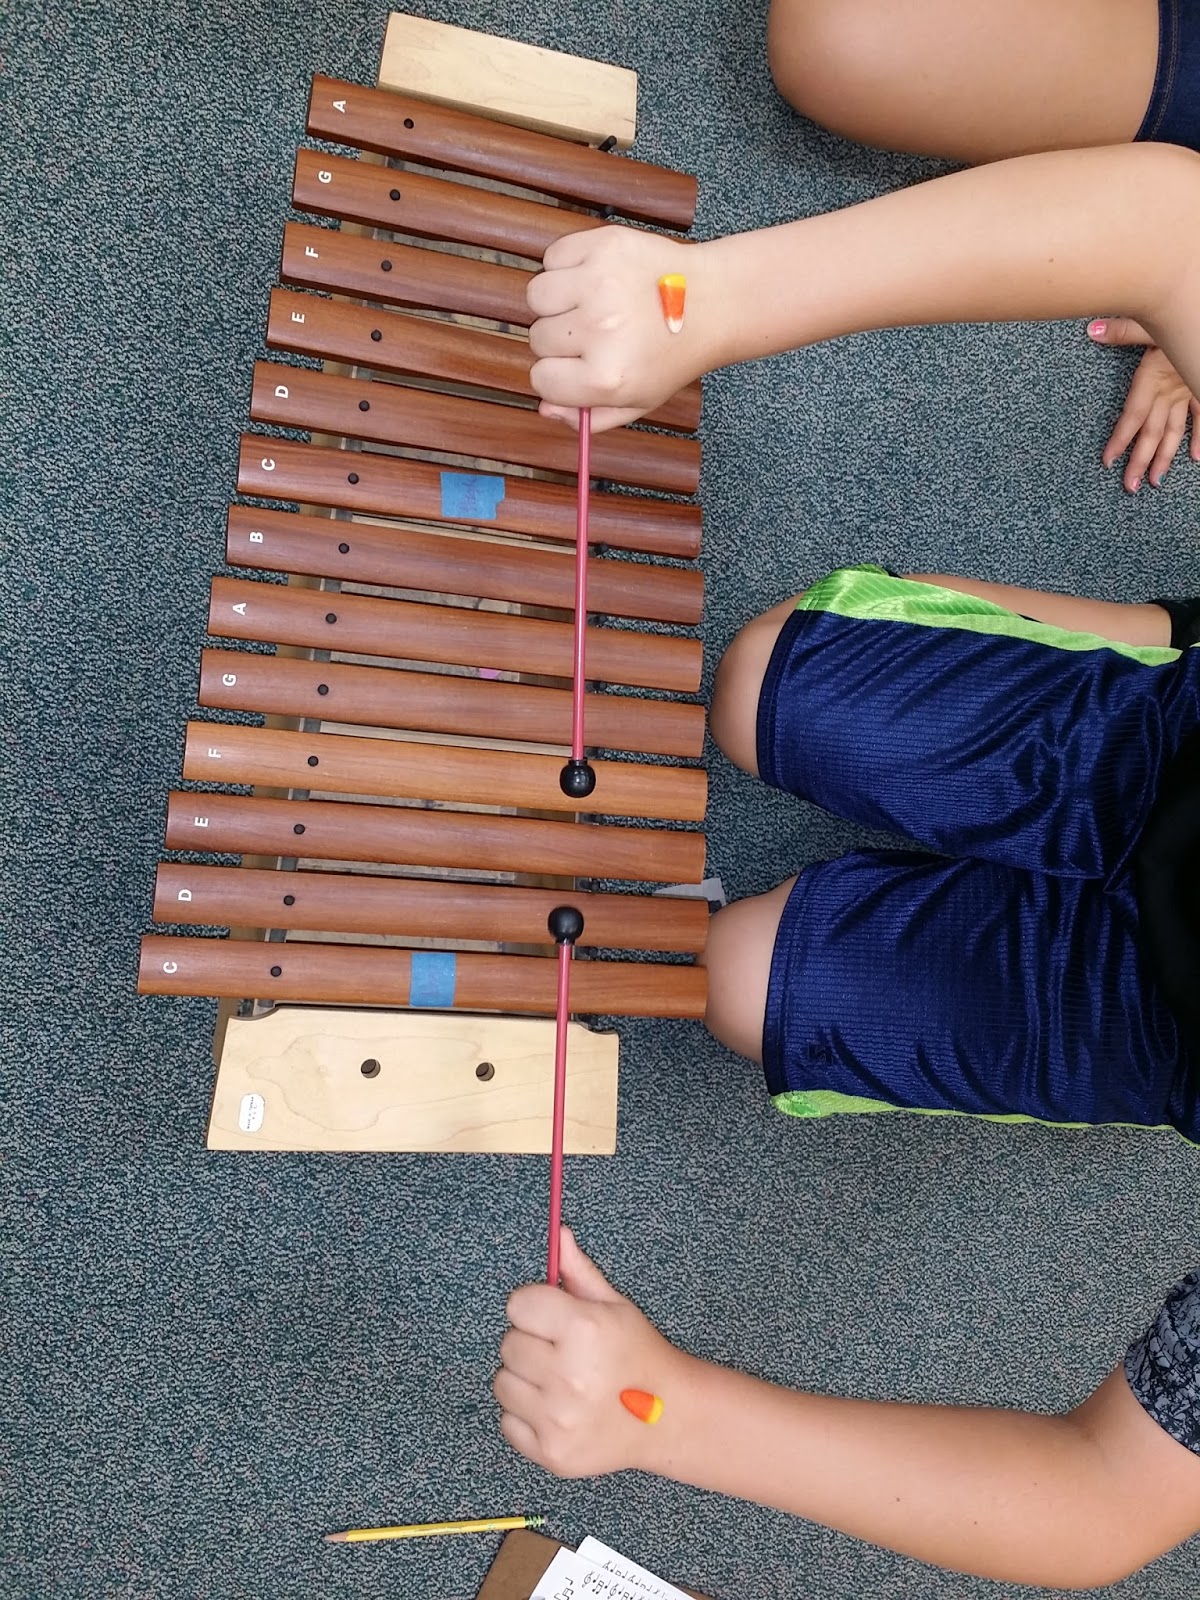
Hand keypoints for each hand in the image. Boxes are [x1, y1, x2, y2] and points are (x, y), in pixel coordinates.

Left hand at [494, 1228, 684, 1476]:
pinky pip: (508, 1421)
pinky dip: (526, 1416)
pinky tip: (557, 1410)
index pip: (518, 1304)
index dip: (535, 1308)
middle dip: (531, 1343)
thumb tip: (558, 1234)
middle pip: (509, 1344)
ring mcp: (558, 1418)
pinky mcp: (551, 1453)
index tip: (554, 1318)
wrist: (667, 1417)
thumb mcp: (614, 1306)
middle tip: (563, 1353)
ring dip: (525, 1380)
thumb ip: (578, 1272)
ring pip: (503, 1383)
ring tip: (560, 1382)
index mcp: (583, 1329)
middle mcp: (568, 1375)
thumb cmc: (639, 1354)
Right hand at [527, 227, 715, 432]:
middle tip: (596, 334)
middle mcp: (600, 330)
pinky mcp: (603, 245)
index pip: (541, 379)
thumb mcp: (638, 401)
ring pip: (537, 296)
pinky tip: (594, 277)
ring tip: (590, 304)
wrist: (713, 302)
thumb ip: (589, 417)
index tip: (578, 366)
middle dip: (560, 339)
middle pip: (537, 337)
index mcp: (606, 377)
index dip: (557, 375)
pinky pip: (552, 257)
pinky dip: (565, 266)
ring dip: (556, 301)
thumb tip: (545, 409)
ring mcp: (600, 284)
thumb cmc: (673, 354)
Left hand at [1088, 317, 1199, 490]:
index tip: (1108, 462)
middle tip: (1130, 486)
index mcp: (1153, 378)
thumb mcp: (1152, 321)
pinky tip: (1196, 457)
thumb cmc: (1184, 316)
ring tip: (1155, 481)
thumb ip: (1123, 329)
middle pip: (1152, 433)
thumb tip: (1091, 330)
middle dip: (1140, 461)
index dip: (1119, 440)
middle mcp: (1170, 391)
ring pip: (1175, 431)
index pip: (1132, 417)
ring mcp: (1188, 392)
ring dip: (1165, 457)